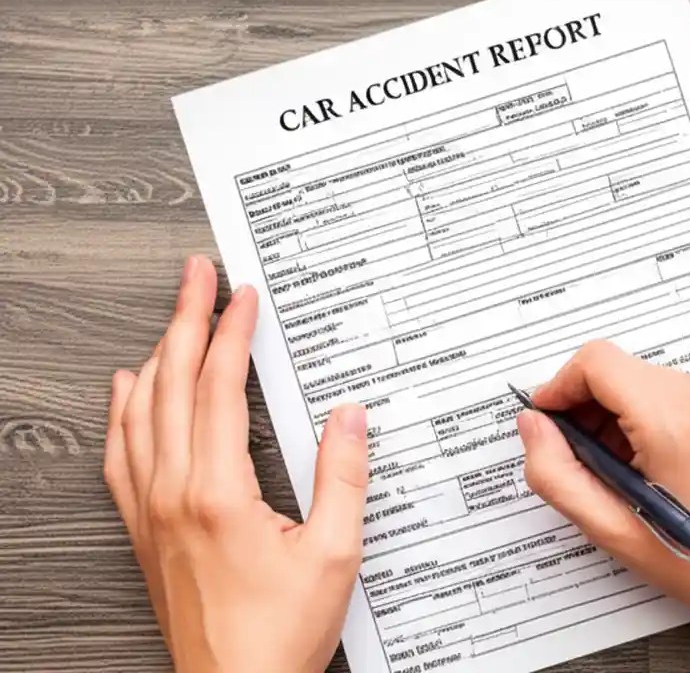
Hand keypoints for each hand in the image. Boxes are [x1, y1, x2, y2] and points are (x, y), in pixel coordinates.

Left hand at [103, 256, 369, 672]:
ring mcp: (150, 512)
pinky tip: (128, 393)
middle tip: (195, 277)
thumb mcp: (334, 554)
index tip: (242, 297)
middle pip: (170, 385)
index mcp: (217, 493)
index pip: (218, 388)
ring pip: (139, 413)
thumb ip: (342, 477)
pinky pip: (119, 455)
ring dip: (156, 356)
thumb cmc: (279, 633)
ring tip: (171, 319)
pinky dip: (122, 412)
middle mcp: (172, 494)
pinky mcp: (144, 532)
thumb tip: (348, 416)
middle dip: (184, 320)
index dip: (230, 333)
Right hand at [518, 341, 689, 672]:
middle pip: (615, 369)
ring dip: (610, 415)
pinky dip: (638, 419)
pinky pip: (663, 394)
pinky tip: (640, 467)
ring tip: (613, 473)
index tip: (546, 421)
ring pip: (636, 380)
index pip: (596, 362)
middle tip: (577, 459)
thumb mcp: (612, 527)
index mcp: (672, 420)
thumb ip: (557, 473)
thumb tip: (533, 428)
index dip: (559, 387)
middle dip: (583, 406)